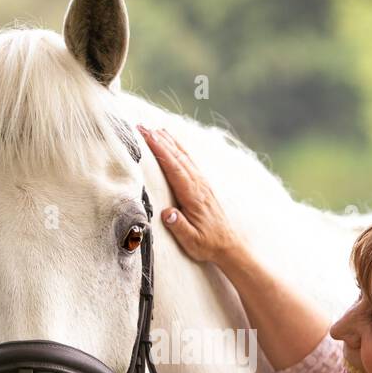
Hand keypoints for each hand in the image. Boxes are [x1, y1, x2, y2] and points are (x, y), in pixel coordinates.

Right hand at [137, 125, 245, 266]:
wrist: (229, 246)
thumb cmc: (208, 245)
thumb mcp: (192, 242)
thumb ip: (179, 227)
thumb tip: (166, 213)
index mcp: (194, 197)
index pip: (175, 169)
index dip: (161, 152)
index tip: (148, 137)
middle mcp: (199, 185)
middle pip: (178, 158)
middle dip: (160, 140)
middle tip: (142, 126)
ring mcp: (202, 184)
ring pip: (185, 157)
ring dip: (169, 142)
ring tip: (154, 129)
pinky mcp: (203, 185)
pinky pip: (189, 162)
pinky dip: (179, 149)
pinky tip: (172, 143)